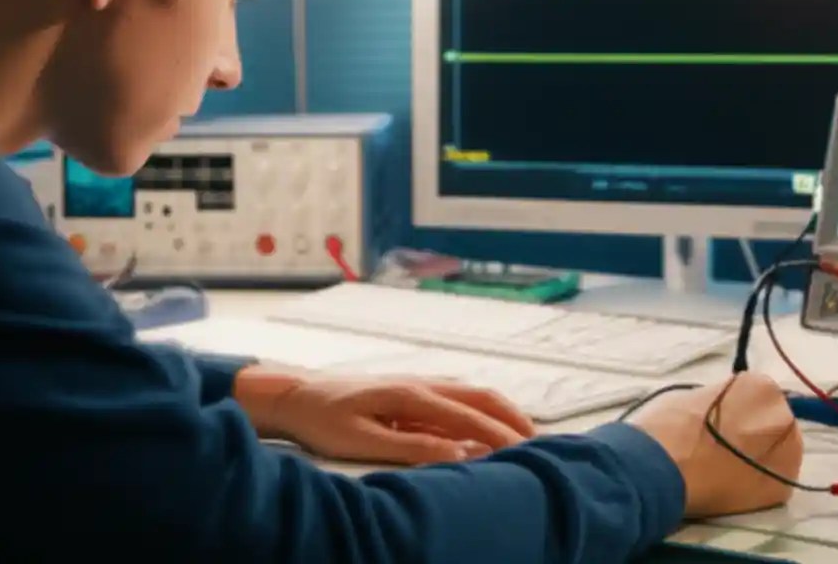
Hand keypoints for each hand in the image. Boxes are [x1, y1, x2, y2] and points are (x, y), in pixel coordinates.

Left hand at [235, 367, 536, 465]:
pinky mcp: (413, 390)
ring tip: (525, 433)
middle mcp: (422, 383)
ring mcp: (419, 383)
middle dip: (513, 418)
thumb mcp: (362, 440)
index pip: (468, 416)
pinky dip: (483, 408)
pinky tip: (488, 424)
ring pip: (474, 392)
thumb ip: (411, 448)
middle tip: (539, 442)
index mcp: (411, 395)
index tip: (525, 453)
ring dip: (502, 410)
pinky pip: (459, 396)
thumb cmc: (325, 419)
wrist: (297, 394)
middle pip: (481, 396)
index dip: (499, 435)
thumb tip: (458, 455)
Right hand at [627, 373, 802, 518]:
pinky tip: (737, 487)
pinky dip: (760, 484)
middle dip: (756, 432)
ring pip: (780, 453)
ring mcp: (788, 454)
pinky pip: (774, 482)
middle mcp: (782, 415)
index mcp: (761, 386)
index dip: (739, 409)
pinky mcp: (782, 489)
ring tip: (732, 469)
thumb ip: (721, 400)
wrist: (661, 470)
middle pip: (774, 423)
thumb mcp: (695, 395)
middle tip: (728, 446)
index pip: (758, 395)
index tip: (723, 421)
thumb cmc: (669, 427)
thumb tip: (724, 411)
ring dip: (762, 457)